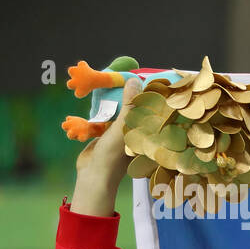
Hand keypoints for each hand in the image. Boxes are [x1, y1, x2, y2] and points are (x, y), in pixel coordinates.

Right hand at [70, 75, 142, 216]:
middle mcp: (140, 131)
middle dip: (133, 92)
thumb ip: (130, 105)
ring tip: (112, 80)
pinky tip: (99, 95)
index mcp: (149, 132)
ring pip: (122, 110)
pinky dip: (104, 108)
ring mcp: (124, 132)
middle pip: (138, 106)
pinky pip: (108, 116)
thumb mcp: (124, 127)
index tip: (151, 75)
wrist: (93, 174)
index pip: (156, 108)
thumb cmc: (114, 155)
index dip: (154, 92)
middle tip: (127, 74)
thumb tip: (135, 81)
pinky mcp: (110, 133)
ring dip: (116, 98)